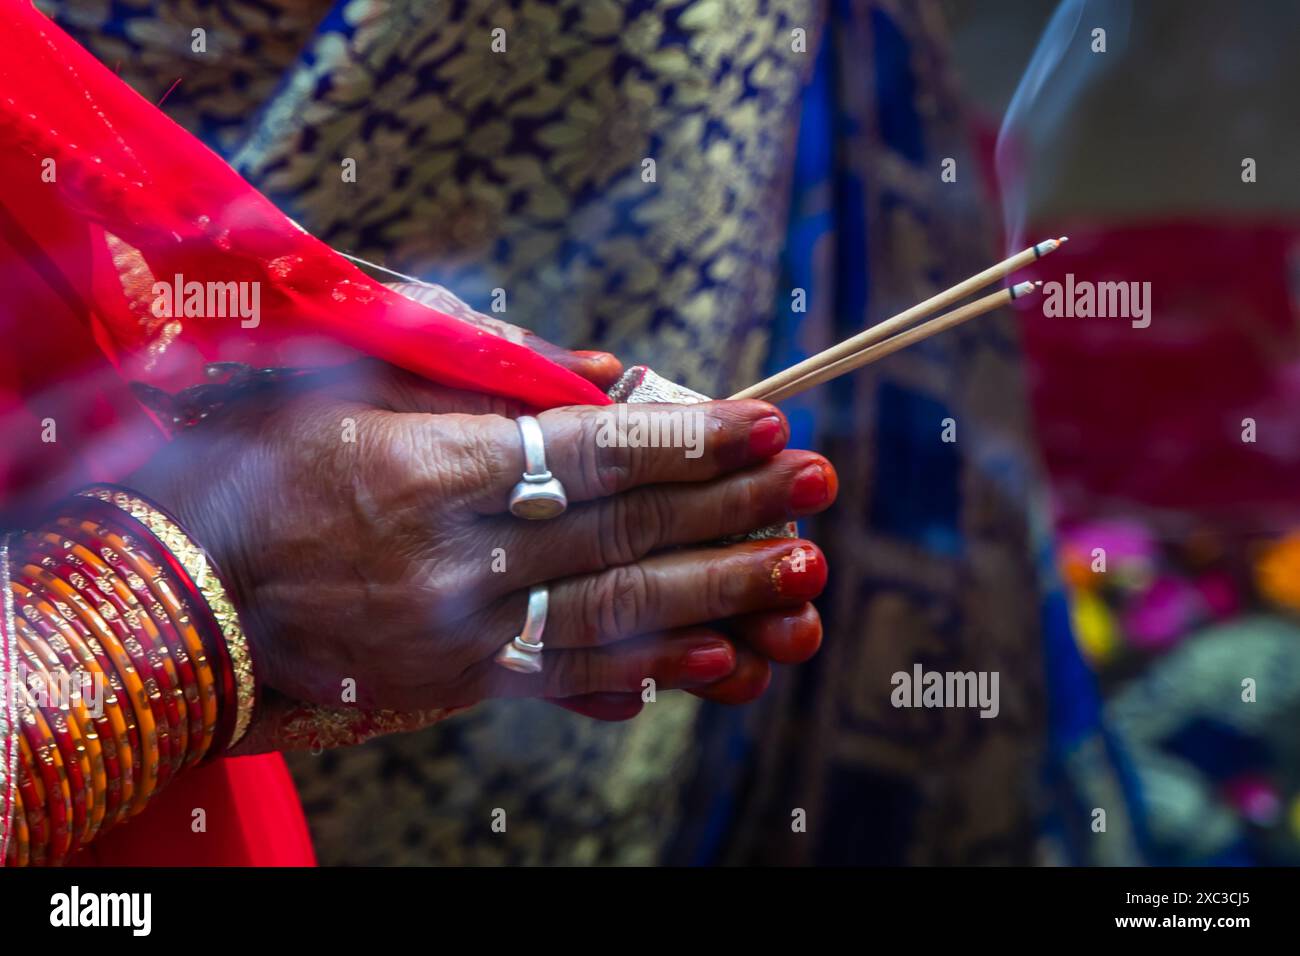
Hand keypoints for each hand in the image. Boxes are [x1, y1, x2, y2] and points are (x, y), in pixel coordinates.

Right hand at [128, 359, 835, 732]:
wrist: (170, 590)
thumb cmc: (256, 466)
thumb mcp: (349, 387)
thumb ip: (479, 375)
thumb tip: (606, 376)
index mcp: (429, 470)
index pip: (589, 453)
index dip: (687, 438)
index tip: (766, 419)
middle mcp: (452, 560)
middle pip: (621, 535)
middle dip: (729, 509)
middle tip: (819, 485)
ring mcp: (454, 635)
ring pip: (612, 618)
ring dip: (716, 596)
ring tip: (802, 582)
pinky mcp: (448, 687)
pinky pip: (563, 680)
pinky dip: (644, 672)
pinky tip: (717, 661)